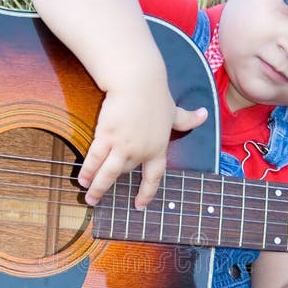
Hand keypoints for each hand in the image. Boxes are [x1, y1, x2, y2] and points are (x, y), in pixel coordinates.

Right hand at [78, 85, 206, 208]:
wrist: (139, 82)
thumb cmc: (156, 95)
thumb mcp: (174, 111)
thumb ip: (187, 119)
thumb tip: (205, 114)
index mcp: (158, 149)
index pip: (154, 177)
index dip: (147, 193)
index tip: (140, 205)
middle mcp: (140, 152)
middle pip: (124, 172)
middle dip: (110, 184)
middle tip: (98, 197)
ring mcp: (123, 145)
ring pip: (108, 173)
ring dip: (97, 187)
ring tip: (89, 197)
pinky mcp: (106, 136)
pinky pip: (95, 159)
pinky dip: (88, 170)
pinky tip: (82, 179)